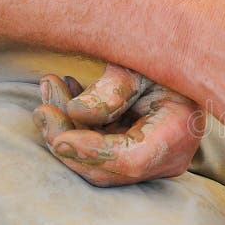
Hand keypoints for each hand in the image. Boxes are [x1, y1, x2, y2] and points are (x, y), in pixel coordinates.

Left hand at [33, 64, 201, 186]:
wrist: (182, 56)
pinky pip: (100, 154)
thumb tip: (76, 112)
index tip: (58, 136)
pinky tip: (66, 93)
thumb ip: (112, 88)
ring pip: (98, 164)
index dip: (91, 153)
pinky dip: (78, 129)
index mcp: (179, 131)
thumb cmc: (162, 54)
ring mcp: (155, 160)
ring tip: (51, 88)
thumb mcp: (138, 64)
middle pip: (109, 169)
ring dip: (67, 131)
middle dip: (69, 142)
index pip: (130, 160)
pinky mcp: (139, 156)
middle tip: (42, 108)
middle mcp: (170, 156)